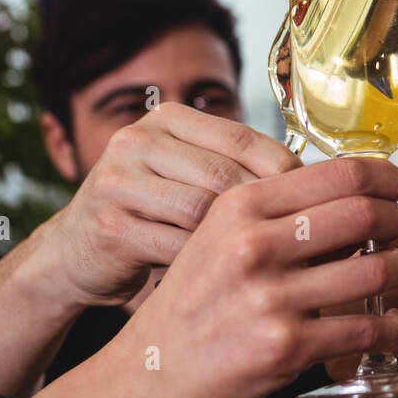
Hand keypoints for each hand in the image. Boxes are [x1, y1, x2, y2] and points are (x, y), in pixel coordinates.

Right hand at [42, 102, 298, 310]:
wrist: (76, 251)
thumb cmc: (153, 211)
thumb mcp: (187, 173)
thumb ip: (236, 167)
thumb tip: (320, 181)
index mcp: (167, 118)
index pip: (242, 138)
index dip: (287, 171)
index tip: (318, 202)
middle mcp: (138, 141)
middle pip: (225, 175)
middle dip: (270, 211)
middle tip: (303, 240)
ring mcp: (117, 182)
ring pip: (202, 212)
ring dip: (238, 242)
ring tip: (271, 261)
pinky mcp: (109, 228)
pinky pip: (177, 249)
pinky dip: (208, 268)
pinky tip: (228, 279)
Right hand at [114, 157, 397, 397]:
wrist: (153, 373)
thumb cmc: (197, 301)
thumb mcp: (220, 235)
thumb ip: (277, 210)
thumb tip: (350, 187)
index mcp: (240, 207)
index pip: (340, 172)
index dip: (384, 177)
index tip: (394, 186)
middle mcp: (254, 246)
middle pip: (365, 213)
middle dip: (397, 220)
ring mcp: (270, 299)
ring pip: (377, 270)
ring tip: (394, 276)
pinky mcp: (286, 347)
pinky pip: (366, 329)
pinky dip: (390, 326)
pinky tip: (390, 324)